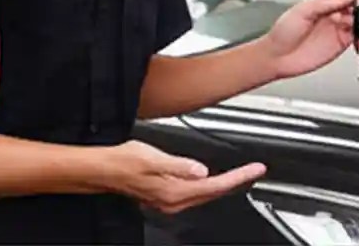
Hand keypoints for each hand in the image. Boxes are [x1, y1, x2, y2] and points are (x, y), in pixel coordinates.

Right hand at [102, 140, 265, 214]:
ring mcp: (169, 201)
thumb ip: (179, 165)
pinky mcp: (163, 197)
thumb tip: (201, 170)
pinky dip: (208, 185)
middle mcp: (173, 200)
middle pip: (214, 192)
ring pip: (205, 194)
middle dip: (237, 181)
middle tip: (254, 170)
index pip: (215, 185)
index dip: (239, 177)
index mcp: (174, 191)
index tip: (255, 169)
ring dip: (224, 184)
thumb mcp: (153, 157)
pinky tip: (209, 178)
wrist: (102, 170)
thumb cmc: (123, 162)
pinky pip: (194, 193)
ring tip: (240, 173)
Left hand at [261, 0, 355, 78]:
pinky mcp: (340, 44)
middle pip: (352, 5)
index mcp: (321, 3)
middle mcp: (330, 15)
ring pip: (356, 20)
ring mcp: (336, 29)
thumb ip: (324, 3)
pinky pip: (356, 37)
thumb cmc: (282, 33)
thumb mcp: (302, 11)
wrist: (277, 57)